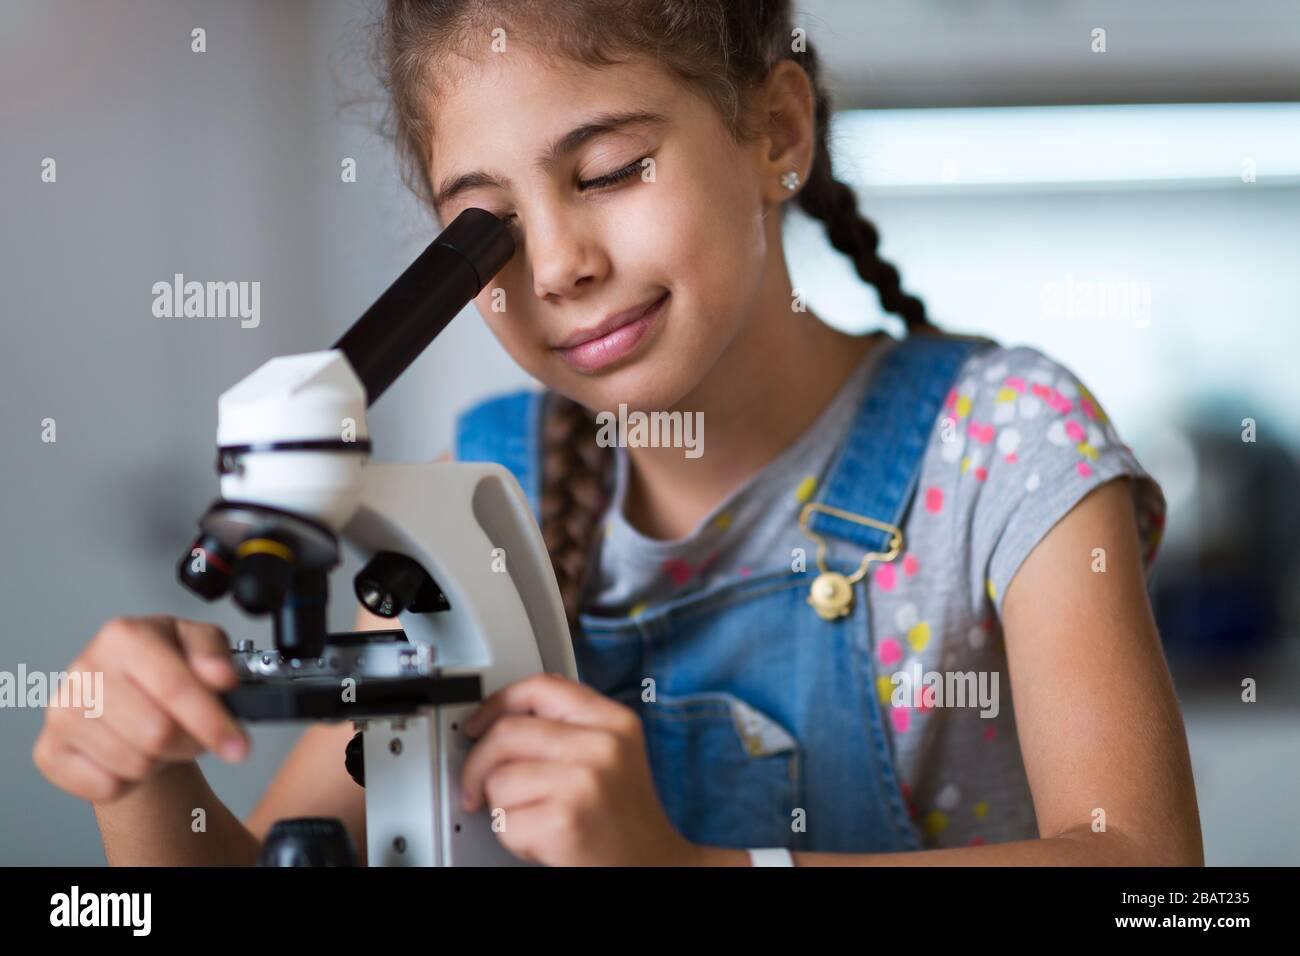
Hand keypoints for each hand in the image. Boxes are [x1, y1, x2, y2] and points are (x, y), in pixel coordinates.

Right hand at [32, 615, 249, 803]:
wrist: (128, 695)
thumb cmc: (165, 668)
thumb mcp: (198, 644)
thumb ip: (215, 653)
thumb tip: (221, 675)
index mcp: (123, 636)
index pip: (174, 688)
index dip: (212, 722)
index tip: (239, 746)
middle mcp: (85, 670)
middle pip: (157, 733)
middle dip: (190, 742)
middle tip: (195, 734)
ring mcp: (61, 712)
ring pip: (134, 764)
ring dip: (160, 759)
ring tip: (159, 737)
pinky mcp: (49, 752)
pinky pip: (106, 786)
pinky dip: (130, 780)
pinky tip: (130, 752)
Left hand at [459, 672, 700, 865]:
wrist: (654, 864)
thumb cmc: (623, 816)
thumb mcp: (611, 752)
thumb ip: (566, 727)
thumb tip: (496, 722)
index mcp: (614, 721)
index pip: (541, 687)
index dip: (498, 703)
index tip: (477, 725)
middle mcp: (601, 745)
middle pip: (507, 732)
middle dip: (478, 764)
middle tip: (475, 787)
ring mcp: (583, 782)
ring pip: (499, 779)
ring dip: (503, 807)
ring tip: (535, 817)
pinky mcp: (564, 821)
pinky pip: (504, 820)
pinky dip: (512, 837)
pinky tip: (542, 839)